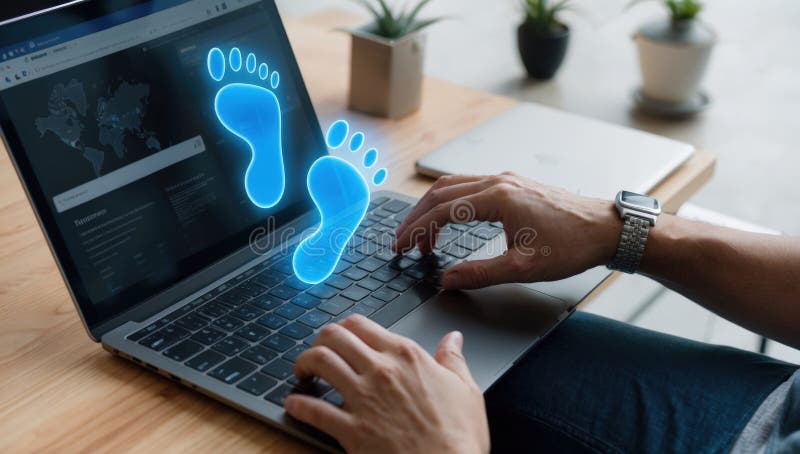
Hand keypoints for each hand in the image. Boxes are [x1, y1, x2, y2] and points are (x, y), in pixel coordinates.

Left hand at [284, 315, 488, 453]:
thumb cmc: (459, 438)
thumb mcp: (466, 391)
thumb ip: (454, 360)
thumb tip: (454, 339)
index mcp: (407, 356)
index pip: (362, 324)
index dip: (344, 327)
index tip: (341, 336)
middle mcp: (381, 371)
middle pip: (334, 336)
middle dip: (319, 340)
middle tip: (317, 351)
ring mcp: (363, 399)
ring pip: (320, 362)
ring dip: (304, 363)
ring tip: (302, 372)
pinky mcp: (352, 430)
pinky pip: (314, 410)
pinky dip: (298, 404)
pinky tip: (294, 404)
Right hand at [393, 172, 621, 288]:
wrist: (607, 229)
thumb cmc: (572, 244)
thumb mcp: (523, 267)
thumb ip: (479, 273)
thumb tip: (447, 280)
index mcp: (498, 198)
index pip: (442, 210)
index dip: (416, 229)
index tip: (400, 246)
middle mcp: (498, 182)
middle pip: (441, 193)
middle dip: (416, 218)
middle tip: (401, 242)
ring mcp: (506, 180)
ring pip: (454, 186)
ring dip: (432, 209)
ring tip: (421, 237)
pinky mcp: (513, 185)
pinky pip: (470, 187)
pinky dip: (451, 203)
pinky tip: (450, 221)